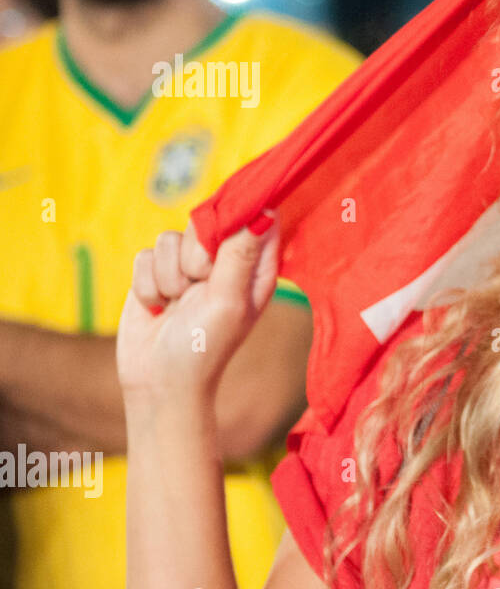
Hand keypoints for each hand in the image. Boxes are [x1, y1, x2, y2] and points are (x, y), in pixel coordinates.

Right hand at [117, 210, 279, 403]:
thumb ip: (240, 253)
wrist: (159, 381)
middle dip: (195, 251)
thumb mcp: (229, 299)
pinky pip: (145, 255)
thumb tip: (265, 210)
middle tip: (198, 282)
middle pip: (207, 219)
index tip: (229, 221)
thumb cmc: (205, 346)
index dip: (245, 207)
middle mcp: (226, 261)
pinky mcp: (157, 272)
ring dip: (169, 274)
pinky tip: (159, 307)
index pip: (260, 216)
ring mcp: (189, 265)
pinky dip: (148, 283)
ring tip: (178, 302)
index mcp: (256, 266)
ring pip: (170, 237)